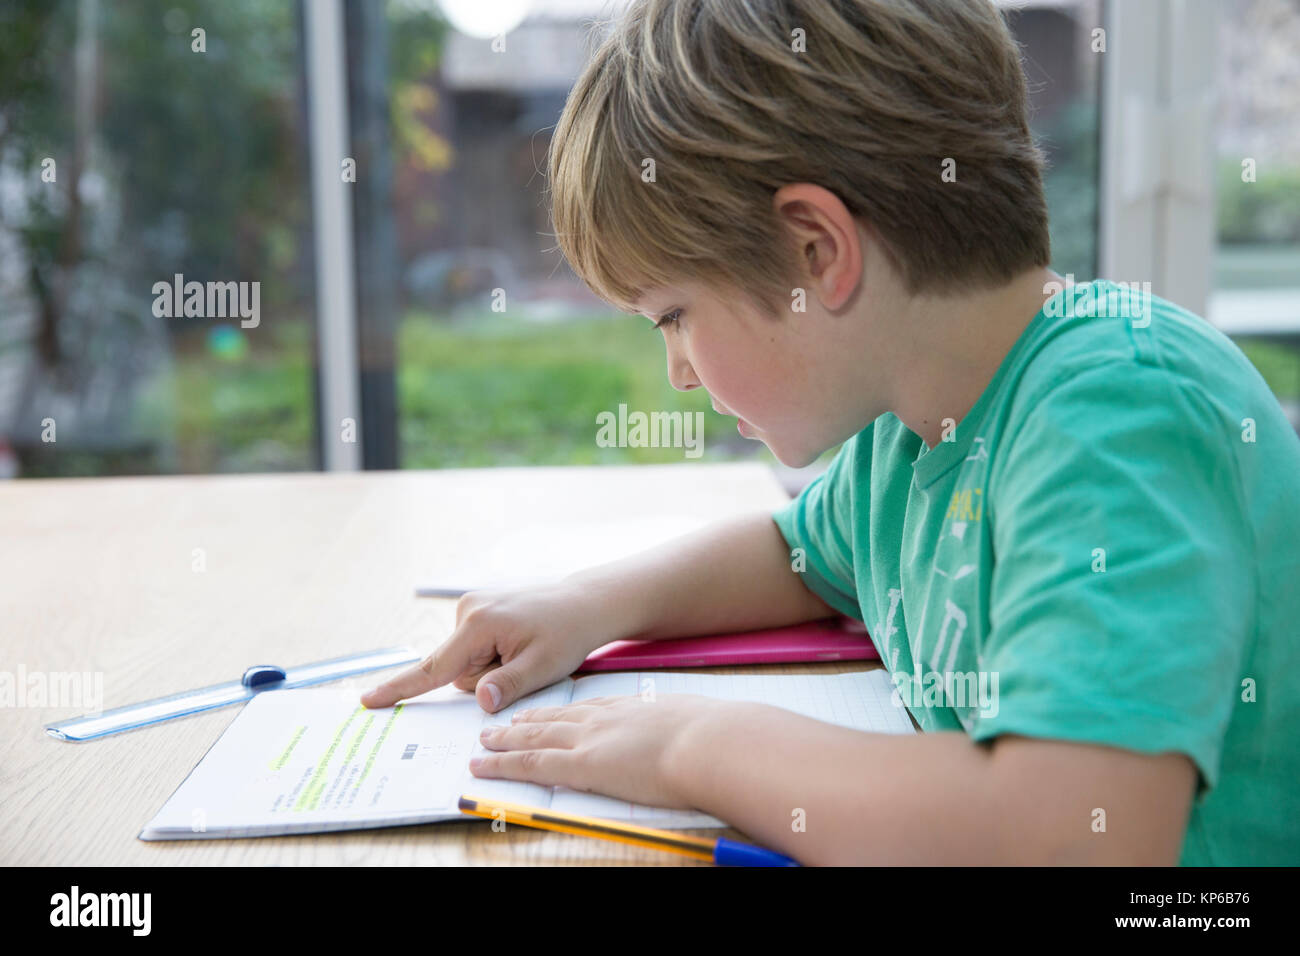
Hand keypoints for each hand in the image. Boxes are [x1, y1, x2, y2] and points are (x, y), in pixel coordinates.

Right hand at [361, 582, 626, 712]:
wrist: (583, 603)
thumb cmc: (567, 634)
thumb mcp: (544, 666)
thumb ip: (509, 685)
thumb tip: (481, 701)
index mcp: (479, 624)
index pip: (434, 668)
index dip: (401, 688)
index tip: (367, 700)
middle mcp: (468, 609)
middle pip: (456, 671)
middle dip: (486, 678)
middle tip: (524, 661)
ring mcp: (471, 605)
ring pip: (466, 661)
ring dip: (492, 665)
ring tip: (524, 648)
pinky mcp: (477, 607)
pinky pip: (474, 647)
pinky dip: (494, 652)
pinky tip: (519, 639)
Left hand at [471, 693, 742, 808]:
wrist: (712, 741)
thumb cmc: (715, 737)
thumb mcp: (695, 722)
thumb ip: (684, 728)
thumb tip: (696, 735)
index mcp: (632, 709)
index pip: (588, 709)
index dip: (562, 713)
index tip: (547, 713)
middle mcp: (604, 719)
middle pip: (555, 719)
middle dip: (526, 723)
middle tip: (502, 724)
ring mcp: (590, 740)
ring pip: (535, 739)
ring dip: (505, 741)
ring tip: (484, 741)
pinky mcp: (583, 766)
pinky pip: (532, 765)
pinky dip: (502, 766)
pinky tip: (482, 767)